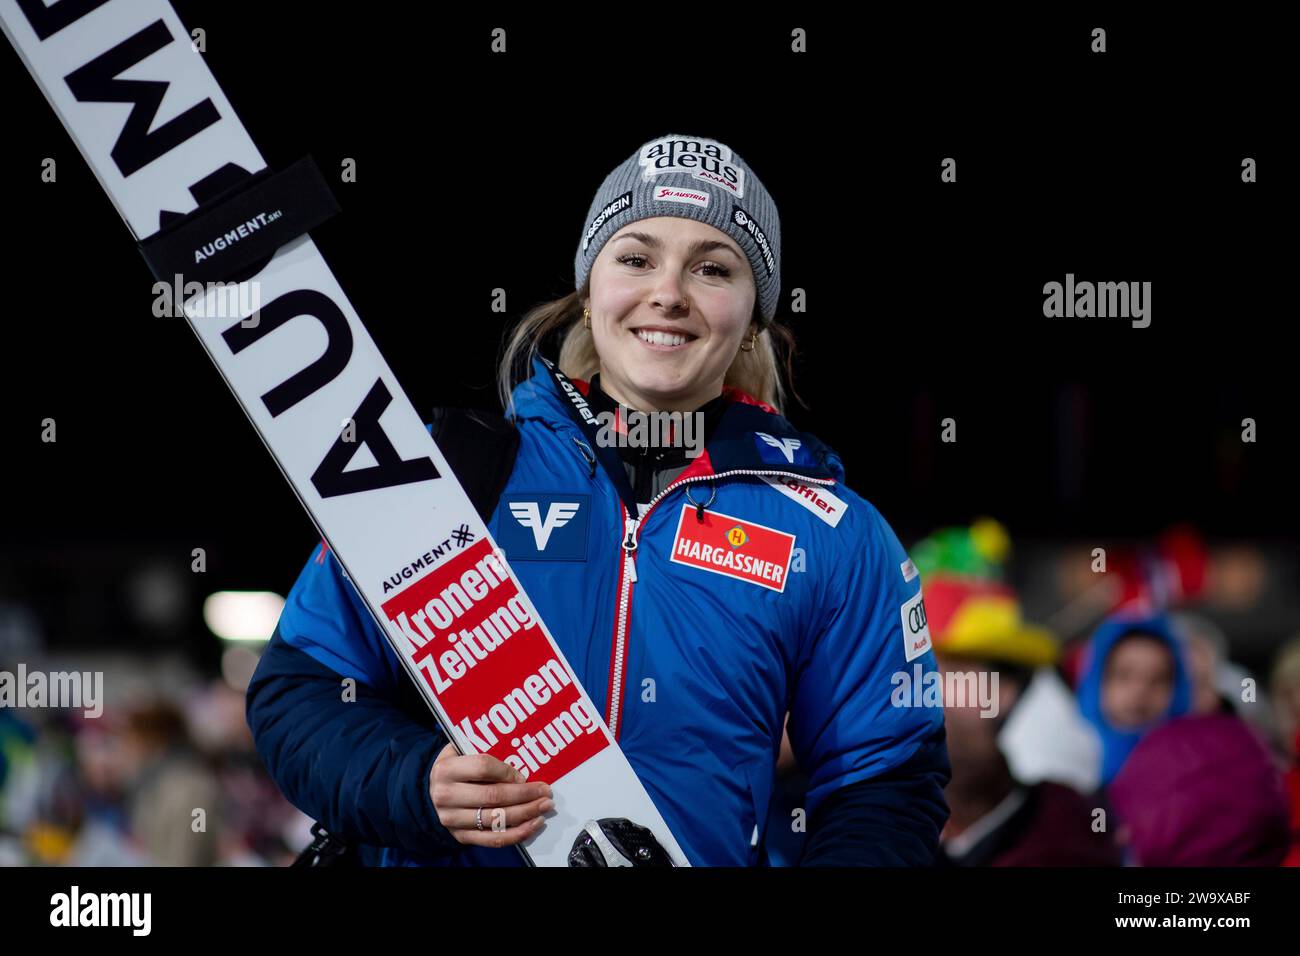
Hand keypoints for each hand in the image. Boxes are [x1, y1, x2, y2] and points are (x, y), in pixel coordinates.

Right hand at [428, 742, 553, 847]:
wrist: (431, 792)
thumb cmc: (455, 767)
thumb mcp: (461, 751)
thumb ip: (486, 752)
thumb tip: (522, 762)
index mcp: (446, 769)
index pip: (483, 767)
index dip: (508, 771)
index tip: (525, 775)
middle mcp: (446, 796)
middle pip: (493, 796)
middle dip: (525, 795)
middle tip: (546, 792)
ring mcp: (452, 819)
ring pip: (496, 819)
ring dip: (526, 814)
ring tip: (544, 807)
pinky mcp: (461, 836)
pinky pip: (492, 839)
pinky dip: (516, 834)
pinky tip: (532, 825)